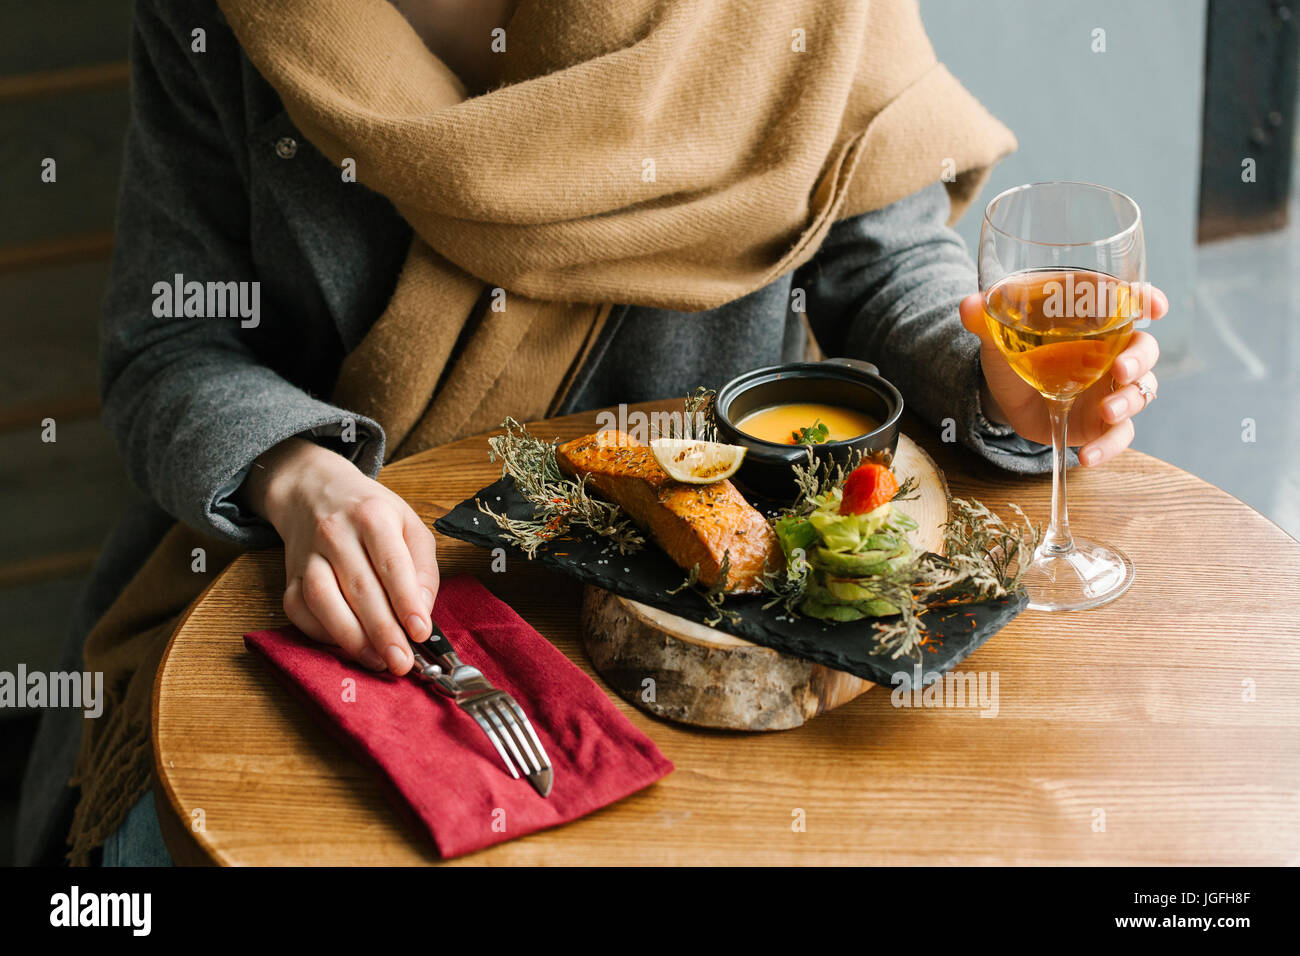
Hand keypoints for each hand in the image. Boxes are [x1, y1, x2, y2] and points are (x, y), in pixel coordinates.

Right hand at [237, 438, 439, 674]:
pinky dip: (321, 633)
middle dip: (383, 631)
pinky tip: (347, 645)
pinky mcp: (289, 575)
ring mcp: (307, 555)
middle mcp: (335, 533)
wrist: (313, 490)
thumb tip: (423, 611)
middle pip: (359, 588)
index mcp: (372, 516)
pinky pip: (298, 610)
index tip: (420, 632)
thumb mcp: (408, 523)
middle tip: (402, 661)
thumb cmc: (369, 511)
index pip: (391, 563)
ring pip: (323, 601)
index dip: (406, 601)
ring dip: (351, 638)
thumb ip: (423, 566)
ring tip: (377, 661)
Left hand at [958, 286, 1168, 466]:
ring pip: (1141, 392)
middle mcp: (1112, 352)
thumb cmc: (1011, 353)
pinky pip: (1120, 435)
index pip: (1130, 302)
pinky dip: (1109, 447)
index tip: (1153, 305)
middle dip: (1140, 359)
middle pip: (1145, 349)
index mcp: (1093, 320)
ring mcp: (1112, 388)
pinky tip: (1087, 456)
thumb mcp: (996, 335)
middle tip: (1121, 371)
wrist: (1003, 395)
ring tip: (1106, 412)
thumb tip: (968, 306)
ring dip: (1129, 402)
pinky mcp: (1103, 422)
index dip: (1147, 299)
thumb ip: (984, 319)